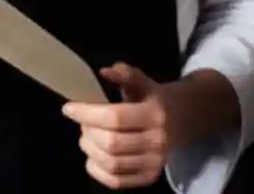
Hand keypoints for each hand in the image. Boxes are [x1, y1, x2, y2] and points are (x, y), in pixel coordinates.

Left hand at [61, 63, 172, 189]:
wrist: (185, 119)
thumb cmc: (155, 98)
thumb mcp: (143, 82)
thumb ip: (125, 74)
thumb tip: (104, 71)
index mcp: (155, 114)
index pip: (114, 117)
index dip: (87, 113)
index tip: (68, 108)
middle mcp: (158, 141)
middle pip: (111, 143)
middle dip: (88, 131)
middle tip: (82, 123)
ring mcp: (155, 162)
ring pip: (112, 163)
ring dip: (90, 150)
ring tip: (87, 137)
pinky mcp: (150, 177)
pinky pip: (117, 181)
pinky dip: (98, 170)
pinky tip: (93, 156)